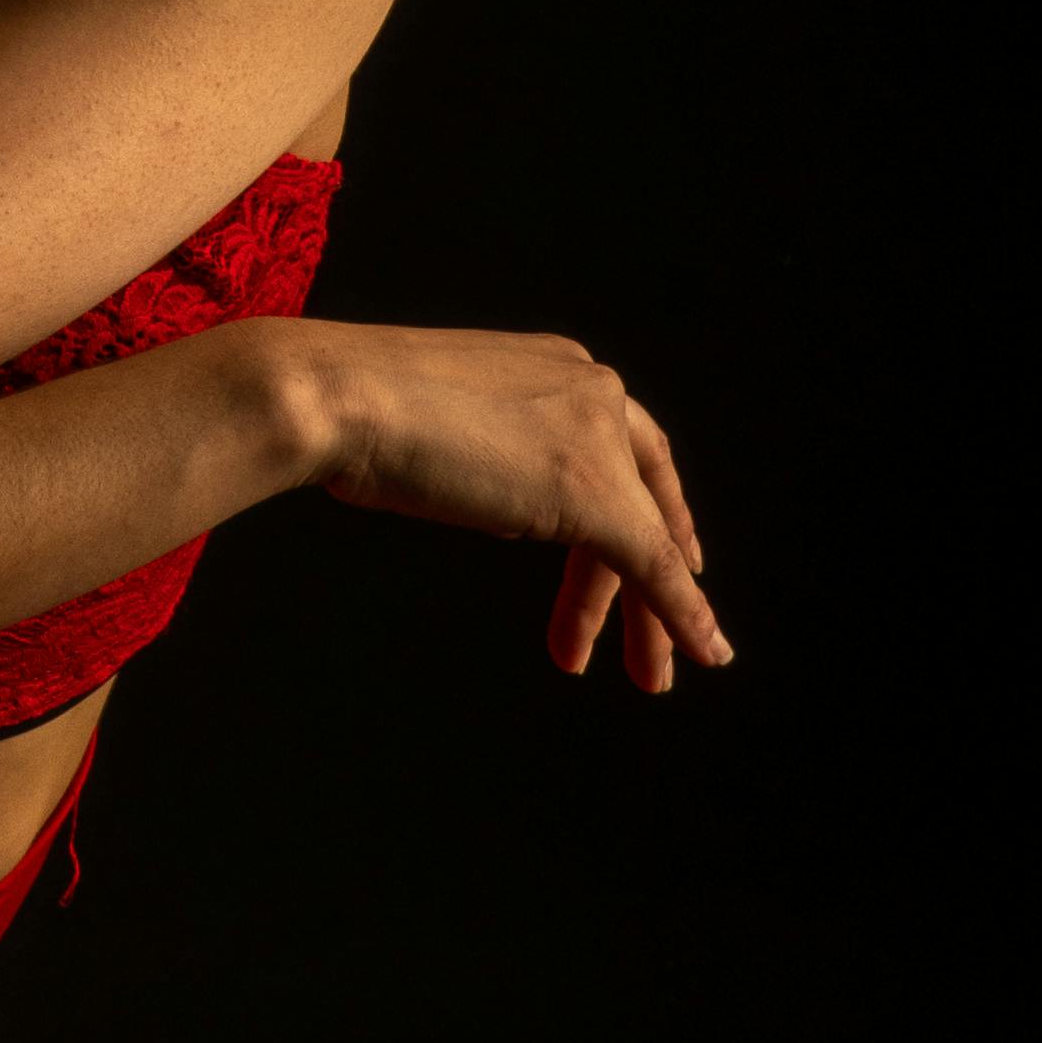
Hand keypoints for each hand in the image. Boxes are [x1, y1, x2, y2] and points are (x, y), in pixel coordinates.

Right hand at [301, 321, 730, 690]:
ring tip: (652, 675)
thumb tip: (498, 502)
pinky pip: (653, 563)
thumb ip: (486, 457)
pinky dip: (681, 613)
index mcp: (557, 367)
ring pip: (648, 540)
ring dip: (654, 615)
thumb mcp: (438, 428)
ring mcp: (596, 438)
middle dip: (647, 578)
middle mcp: (591, 390)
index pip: (621, 446)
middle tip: (651, 643)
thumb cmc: (354, 410)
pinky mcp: (595, 492)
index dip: (649, 508)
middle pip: (643, 497)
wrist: (342, 396)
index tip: (652, 558)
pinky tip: (700, 650)